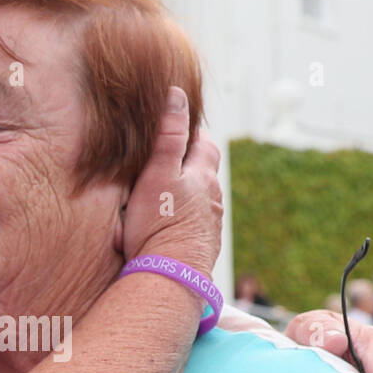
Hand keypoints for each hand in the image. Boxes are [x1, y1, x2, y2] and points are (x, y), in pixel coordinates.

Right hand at [121, 87, 222, 274]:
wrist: (171, 277)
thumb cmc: (161, 224)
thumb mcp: (158, 171)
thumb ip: (169, 134)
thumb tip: (177, 95)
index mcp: (203, 177)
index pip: (203, 144)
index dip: (190, 134)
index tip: (175, 128)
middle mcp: (213, 201)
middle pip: (204, 173)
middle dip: (188, 165)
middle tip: (165, 160)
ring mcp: (210, 227)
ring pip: (200, 202)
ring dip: (185, 195)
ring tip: (162, 194)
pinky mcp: (202, 250)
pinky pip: (194, 228)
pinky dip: (182, 221)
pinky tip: (166, 227)